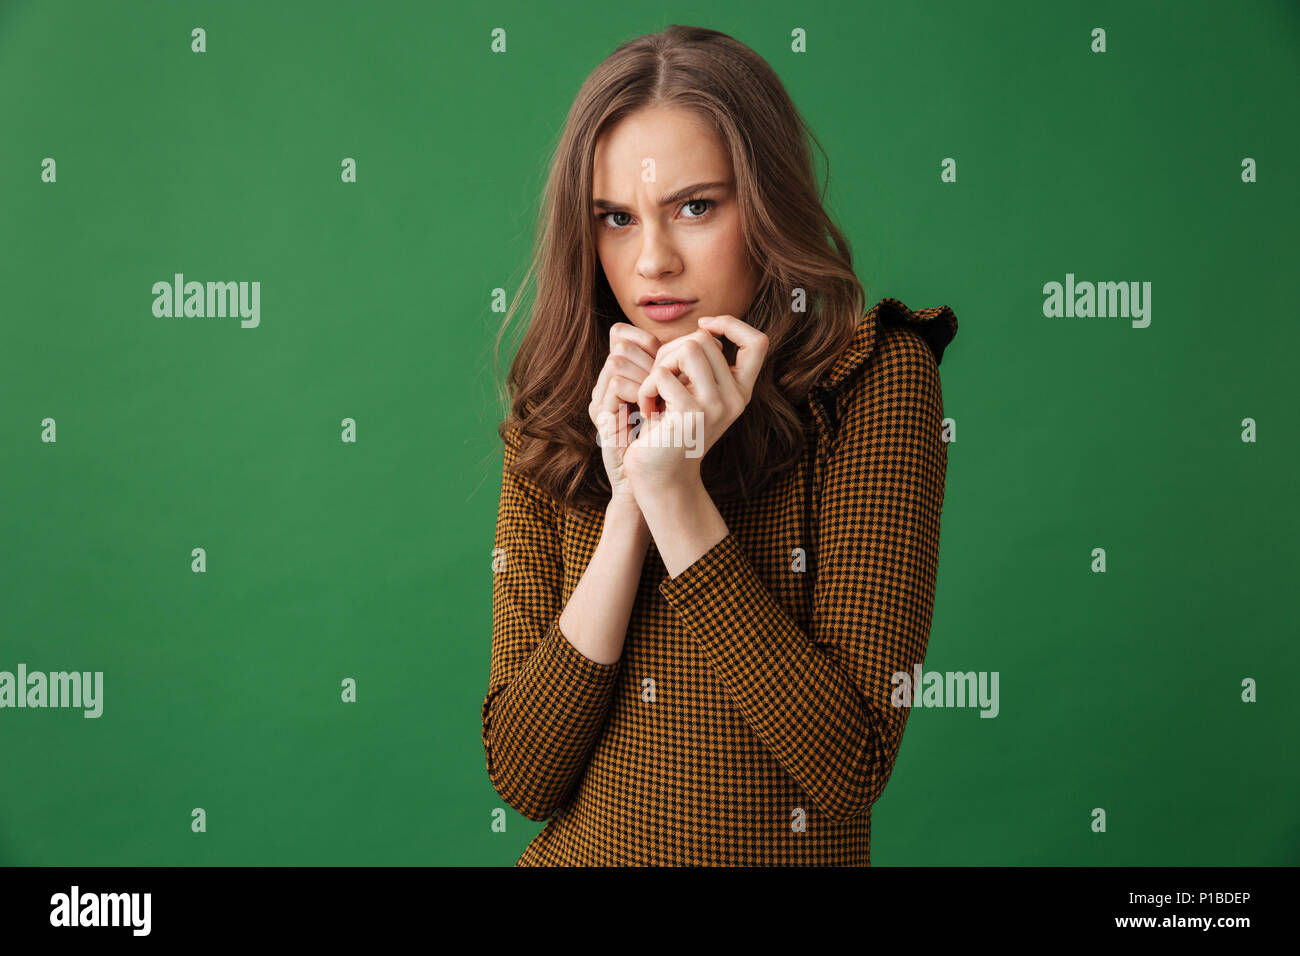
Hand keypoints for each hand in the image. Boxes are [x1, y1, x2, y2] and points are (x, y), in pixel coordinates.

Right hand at [589, 321, 660, 502]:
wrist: (656, 479)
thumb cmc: (670, 439)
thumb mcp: (676, 397)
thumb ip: (677, 370)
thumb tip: (702, 338)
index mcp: (622, 377)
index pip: (620, 334)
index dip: (646, 341)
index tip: (670, 365)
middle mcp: (605, 383)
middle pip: (621, 343)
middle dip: (652, 361)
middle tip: (667, 387)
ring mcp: (600, 399)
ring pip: (617, 360)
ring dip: (646, 379)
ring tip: (658, 402)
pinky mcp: (600, 416)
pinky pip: (616, 384)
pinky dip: (640, 394)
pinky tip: (650, 413)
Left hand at [623, 314, 768, 495]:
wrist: (661, 476)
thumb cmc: (669, 430)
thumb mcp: (693, 395)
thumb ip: (702, 366)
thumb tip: (704, 328)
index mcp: (739, 392)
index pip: (758, 342)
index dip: (732, 325)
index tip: (705, 327)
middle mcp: (734, 399)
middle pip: (705, 339)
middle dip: (671, 350)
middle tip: (659, 377)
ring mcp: (716, 407)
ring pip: (688, 348)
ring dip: (660, 364)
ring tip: (653, 391)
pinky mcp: (691, 414)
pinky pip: (662, 375)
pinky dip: (645, 388)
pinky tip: (647, 409)